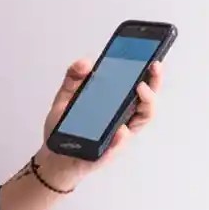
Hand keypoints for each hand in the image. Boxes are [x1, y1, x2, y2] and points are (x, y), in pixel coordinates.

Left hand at [36, 58, 163, 187]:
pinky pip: (118, 146)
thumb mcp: (66, 95)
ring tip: (140, 89)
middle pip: (148, 100)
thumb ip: (74, 77)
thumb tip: (85, 63)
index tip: (152, 55)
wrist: (54, 154)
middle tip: (152, 67)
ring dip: (146, 104)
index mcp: (117, 103)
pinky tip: (121, 129)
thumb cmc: (65, 127)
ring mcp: (118, 135)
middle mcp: (124, 118)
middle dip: (154, 82)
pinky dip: (121, 138)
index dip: (151, 72)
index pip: (141, 85)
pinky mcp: (107, 152)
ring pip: (142, 120)